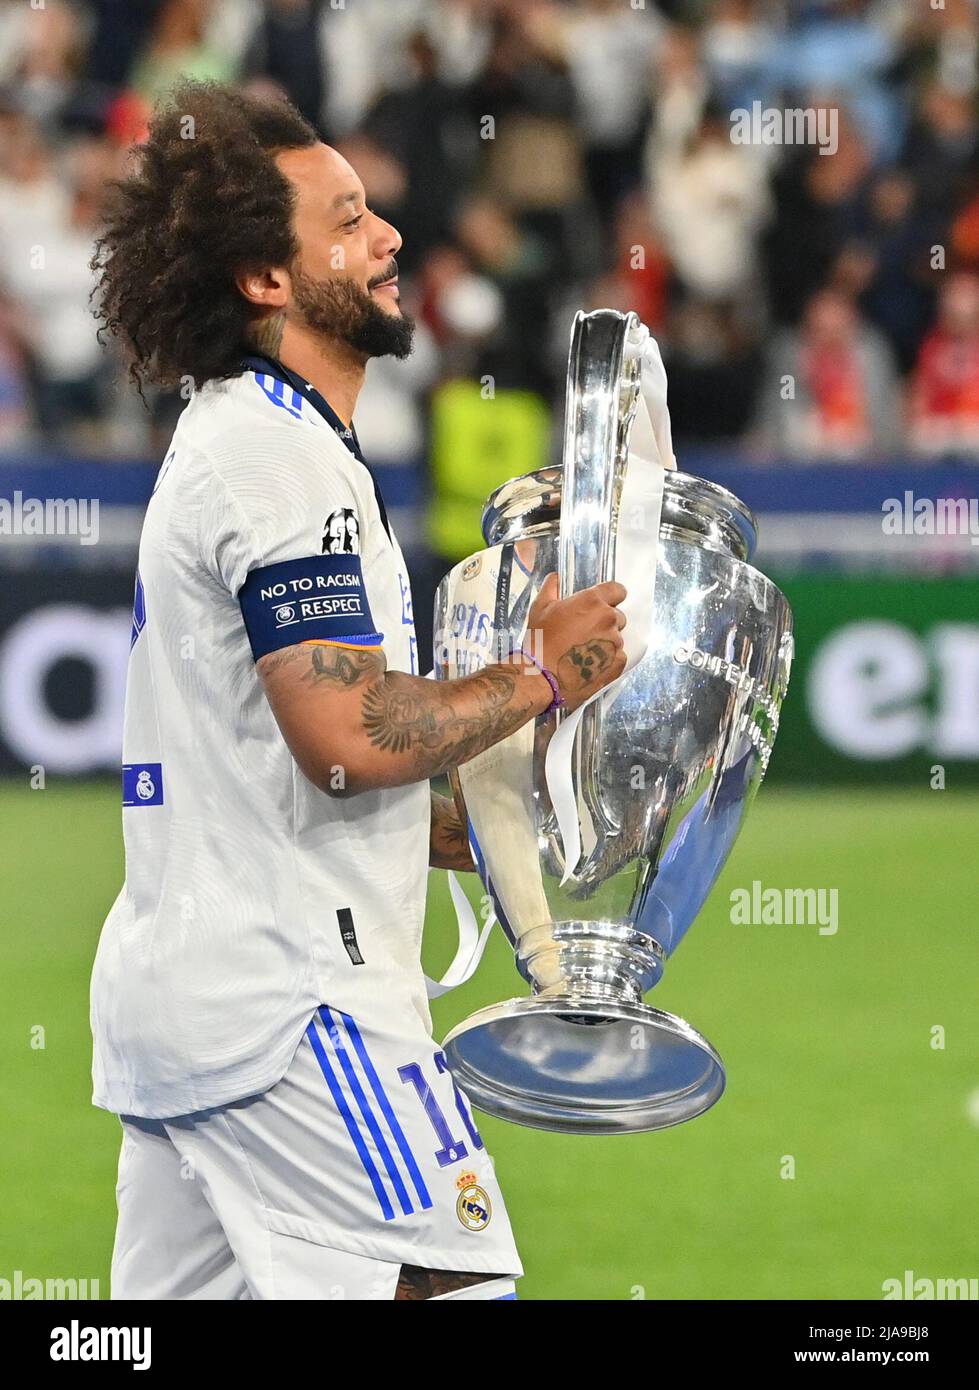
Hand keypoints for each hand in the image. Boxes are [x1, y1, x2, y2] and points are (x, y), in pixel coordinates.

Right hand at [524, 572, 627, 712]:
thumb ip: (550, 588)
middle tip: (585, 633)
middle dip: (605, 622)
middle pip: (617, 616)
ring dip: (605, 642)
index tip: (604, 604)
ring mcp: (615, 642)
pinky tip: (590, 664)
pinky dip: (608, 660)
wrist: (542, 676)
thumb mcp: (540, 609)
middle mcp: (608, 619)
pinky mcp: (617, 663)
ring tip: (584, 652)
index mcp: (592, 601)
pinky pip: (618, 657)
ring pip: (617, 638)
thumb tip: (555, 578)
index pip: (618, 590)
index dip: (612, 597)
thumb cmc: (540, 641)